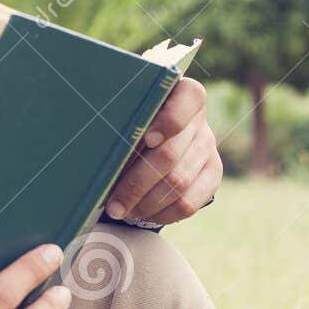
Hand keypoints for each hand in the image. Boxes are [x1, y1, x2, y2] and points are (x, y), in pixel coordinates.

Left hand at [104, 76, 220, 225]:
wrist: (154, 137)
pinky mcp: (212, 173)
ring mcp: (208, 147)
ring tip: (120, 211)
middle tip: (112, 203)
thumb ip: (120, 125)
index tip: (147, 139)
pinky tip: (142, 215)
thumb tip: (95, 151)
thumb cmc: (129, 123)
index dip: (169, 120)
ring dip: (145, 203)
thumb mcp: (125, 116)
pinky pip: (190, 202)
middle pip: (170, 154)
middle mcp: (198, 121)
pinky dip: (163, 213)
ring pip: (178, 183)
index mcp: (180, 94)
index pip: (189, 98)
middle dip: (136, 184)